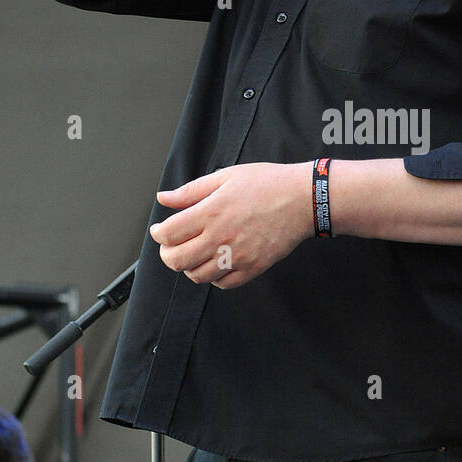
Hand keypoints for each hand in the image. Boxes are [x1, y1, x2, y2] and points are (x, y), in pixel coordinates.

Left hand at [149, 162, 313, 289]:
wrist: (304, 200)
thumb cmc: (267, 183)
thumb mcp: (226, 177)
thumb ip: (191, 191)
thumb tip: (163, 199)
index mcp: (211, 212)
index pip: (168, 234)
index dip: (158, 234)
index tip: (160, 230)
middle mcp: (221, 237)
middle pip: (176, 260)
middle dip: (167, 254)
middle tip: (171, 246)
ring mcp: (237, 256)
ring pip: (197, 276)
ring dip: (189, 266)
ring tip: (195, 253)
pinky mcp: (252, 268)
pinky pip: (222, 284)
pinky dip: (214, 277)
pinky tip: (217, 262)